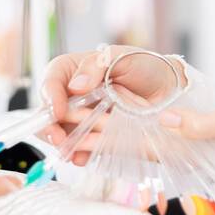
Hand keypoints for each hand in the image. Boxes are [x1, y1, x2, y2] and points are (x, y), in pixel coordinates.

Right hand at [39, 45, 184, 163]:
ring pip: (60, 133)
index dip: (49, 98)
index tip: (58, 112)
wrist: (167, 88)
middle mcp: (71, 95)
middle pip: (47, 113)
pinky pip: (79, 148)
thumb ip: (96, 65)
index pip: (50, 83)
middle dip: (49, 127)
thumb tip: (76, 86)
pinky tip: (84, 158)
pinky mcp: (93, 135)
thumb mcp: (120, 57)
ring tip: (72, 152)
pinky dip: (79, 154)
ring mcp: (81, 117)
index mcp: (72, 71)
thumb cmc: (143, 65)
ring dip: (64, 144)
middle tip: (59, 139)